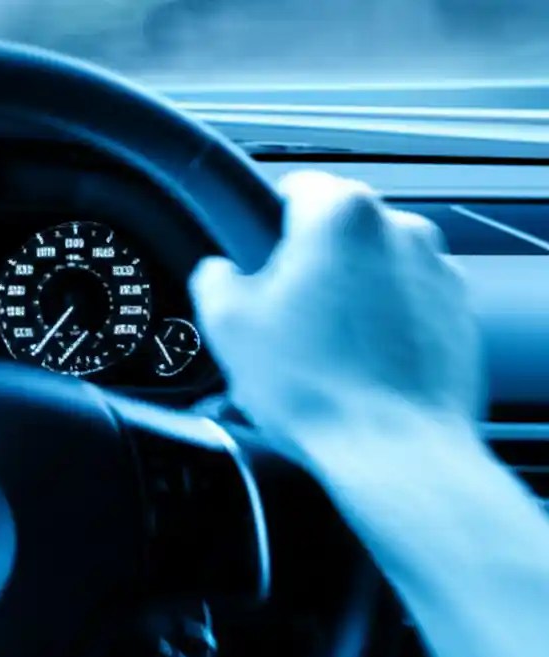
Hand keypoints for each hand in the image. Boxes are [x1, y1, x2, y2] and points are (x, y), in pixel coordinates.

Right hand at [189, 170, 483, 457]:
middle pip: (337, 232)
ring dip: (346, 297)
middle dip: (308, 266)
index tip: (255, 257)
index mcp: (341, 214)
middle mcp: (401, 230)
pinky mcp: (458, 317)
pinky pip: (406, 307)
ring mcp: (438, 273)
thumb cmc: (317, 388)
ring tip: (318, 352)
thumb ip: (214, 277)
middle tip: (279, 317)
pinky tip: (354, 368)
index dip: (263, 224)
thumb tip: (219, 272)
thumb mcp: (228, 324)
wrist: (392, 451)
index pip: (294, 187)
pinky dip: (382, 327)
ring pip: (373, 270)